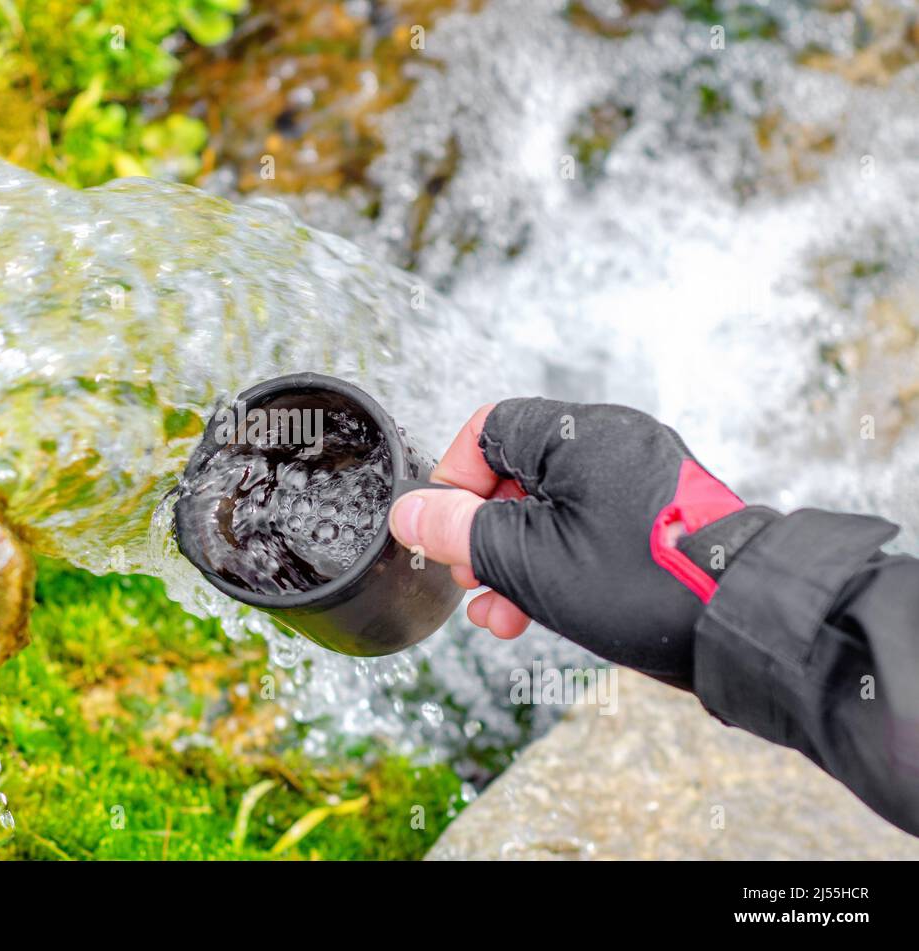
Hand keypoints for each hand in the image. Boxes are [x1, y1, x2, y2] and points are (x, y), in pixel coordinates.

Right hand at [388, 398, 768, 686]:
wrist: (743, 624)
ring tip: (501, 610)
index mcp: (579, 434)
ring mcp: (637, 479)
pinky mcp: (653, 516)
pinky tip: (538, 609)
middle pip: (515, 472)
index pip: (488, 428)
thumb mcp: (527, 560)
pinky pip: (585, 526)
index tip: (444, 526)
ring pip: (548, 509)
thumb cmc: (643, 583)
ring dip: (514, 559)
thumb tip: (410, 513)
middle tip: (472, 576)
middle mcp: (612, 444)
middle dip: (482, 533)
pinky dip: (555, 562)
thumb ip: (459, 531)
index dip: (454, 479)